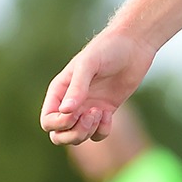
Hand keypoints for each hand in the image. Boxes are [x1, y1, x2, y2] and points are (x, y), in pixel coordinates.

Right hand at [40, 31, 156, 144]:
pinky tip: (108, 113)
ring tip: (100, 113)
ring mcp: (88, 108)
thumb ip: (77, 88)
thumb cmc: (107, 49)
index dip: (60, 124)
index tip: (78, 112)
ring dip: (87, 132)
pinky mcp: (105, 111)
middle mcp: (70, 103)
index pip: (48, 121)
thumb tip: (65, 111)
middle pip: (59, 135)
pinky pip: (98, 133)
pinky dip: (102, 130)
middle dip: (73, 134)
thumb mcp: (89, 64)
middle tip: (90, 118)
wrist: (134, 45)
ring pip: (78, 137)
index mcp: (59, 91)